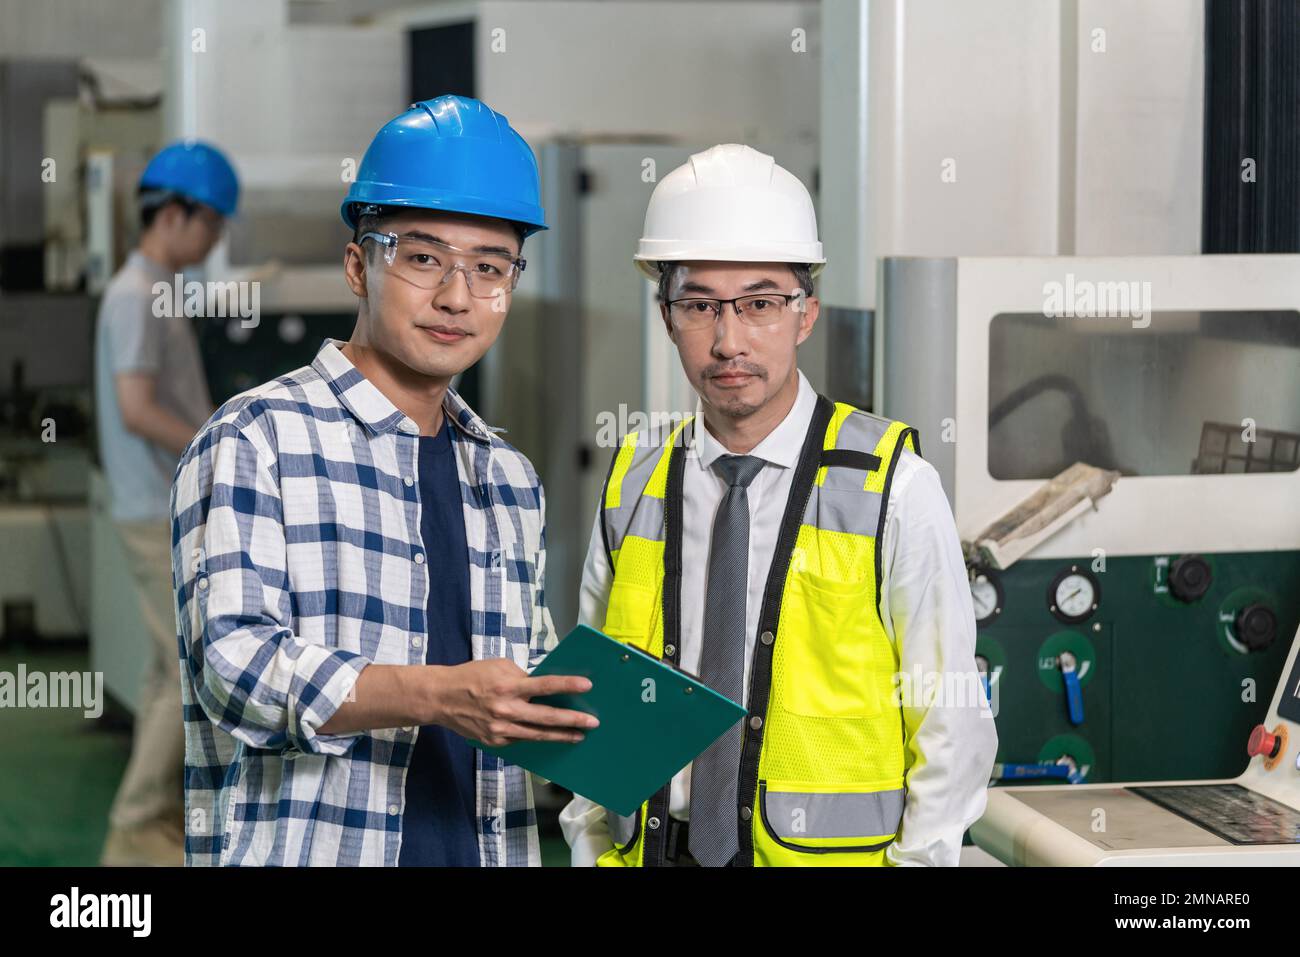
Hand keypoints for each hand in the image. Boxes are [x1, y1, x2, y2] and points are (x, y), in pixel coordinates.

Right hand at [425, 658, 597, 746]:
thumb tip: (544, 686)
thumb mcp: (499, 666)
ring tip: (579, 735)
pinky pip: (522, 739)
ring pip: (538, 735)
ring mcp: (501, 728)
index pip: (545, 685)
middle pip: (546, 717)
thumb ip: (522, 676)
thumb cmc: (472, 677)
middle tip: (592, 722)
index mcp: (508, 685)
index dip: (567, 686)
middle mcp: (506, 709)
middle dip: (573, 720)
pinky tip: (551, 737)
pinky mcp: (496, 740)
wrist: (441, 698)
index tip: (587, 686)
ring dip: (561, 735)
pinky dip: (537, 737)